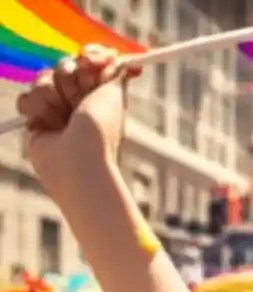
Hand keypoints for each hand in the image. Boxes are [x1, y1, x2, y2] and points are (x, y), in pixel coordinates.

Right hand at [16, 47, 137, 202]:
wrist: (78, 161)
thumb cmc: (99, 129)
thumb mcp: (113, 94)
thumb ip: (113, 71)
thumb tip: (115, 56)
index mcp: (99, 89)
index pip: (86, 58)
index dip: (87, 57)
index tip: (89, 59)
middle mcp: (78, 97)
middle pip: (62, 65)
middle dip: (68, 79)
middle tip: (78, 101)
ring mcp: (56, 107)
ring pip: (41, 79)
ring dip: (51, 97)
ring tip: (62, 120)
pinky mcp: (36, 118)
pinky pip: (25, 98)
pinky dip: (36, 111)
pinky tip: (48, 127)